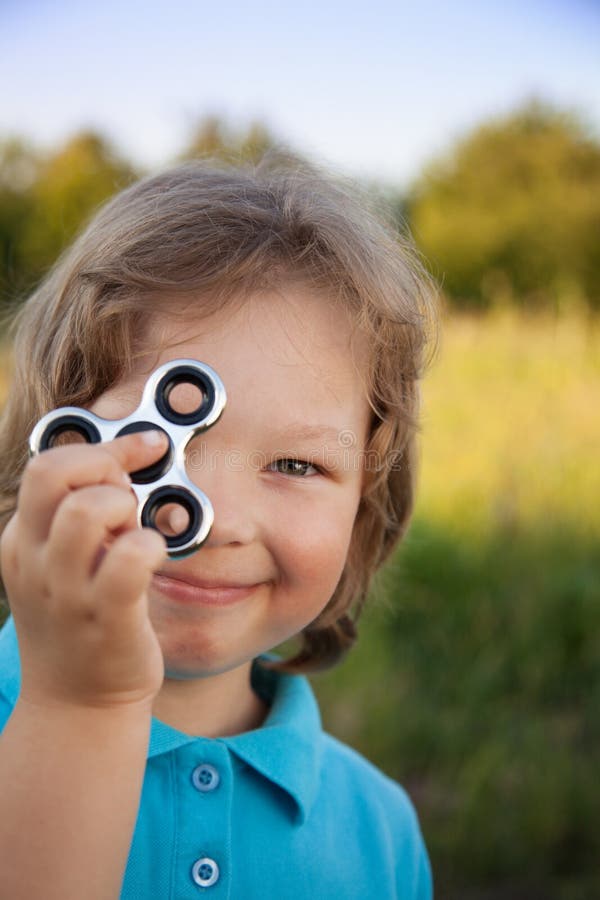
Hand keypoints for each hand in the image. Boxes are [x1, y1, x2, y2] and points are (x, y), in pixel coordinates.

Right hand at [0, 431, 169, 710]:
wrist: (79, 705)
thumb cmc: (84, 620)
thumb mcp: (63, 562)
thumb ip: (82, 512)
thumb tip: (126, 460)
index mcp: (21, 539)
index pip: (49, 464)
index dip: (104, 446)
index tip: (148, 445)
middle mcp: (34, 561)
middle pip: (53, 473)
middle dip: (106, 466)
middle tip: (129, 501)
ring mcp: (66, 592)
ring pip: (88, 510)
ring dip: (126, 509)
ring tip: (134, 536)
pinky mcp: (106, 617)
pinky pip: (128, 558)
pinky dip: (150, 545)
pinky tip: (155, 557)